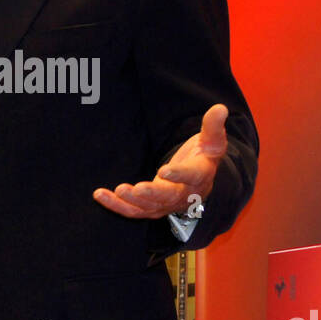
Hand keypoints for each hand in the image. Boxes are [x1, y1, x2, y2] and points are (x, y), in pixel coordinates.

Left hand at [92, 104, 228, 219]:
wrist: (201, 182)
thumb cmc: (205, 158)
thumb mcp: (213, 141)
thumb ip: (213, 126)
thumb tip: (220, 108)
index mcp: (199, 176)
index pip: (190, 176)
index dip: (178, 175)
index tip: (164, 171)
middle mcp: (183, 194)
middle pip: (167, 197)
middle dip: (150, 194)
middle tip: (135, 189)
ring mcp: (166, 204)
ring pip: (148, 207)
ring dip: (130, 202)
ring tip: (116, 191)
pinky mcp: (152, 208)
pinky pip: (133, 211)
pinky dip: (116, 206)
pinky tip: (100, 195)